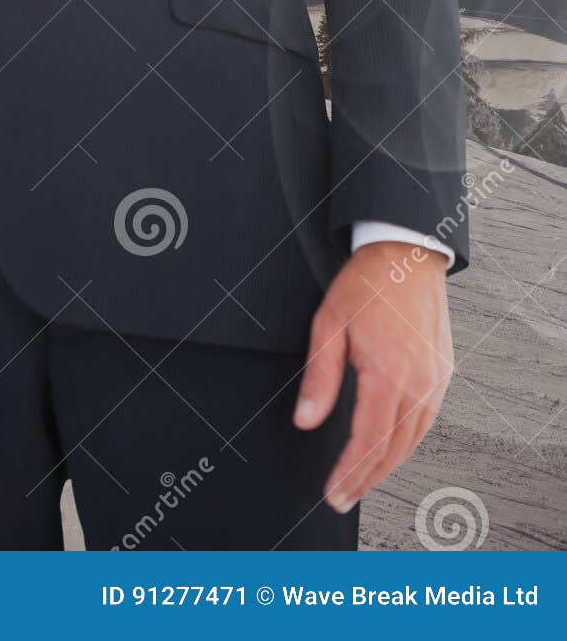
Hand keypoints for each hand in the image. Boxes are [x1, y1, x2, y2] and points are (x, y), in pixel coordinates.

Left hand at [293, 239, 453, 512]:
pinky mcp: (443, 372)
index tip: (333, 491)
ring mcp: (436, 378)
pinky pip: (426, 421)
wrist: (406, 252)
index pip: (369, 439)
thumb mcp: (328, 324)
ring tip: (362, 482)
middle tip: (342, 497)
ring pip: (413, 440)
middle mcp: (419, 381)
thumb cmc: (367, 283)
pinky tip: (391, 450)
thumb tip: (307, 421)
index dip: (350, 472)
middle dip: (366, 479)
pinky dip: (407, 443)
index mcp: (388, 371)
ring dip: (387, 466)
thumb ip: (320, 378)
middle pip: (394, 448)